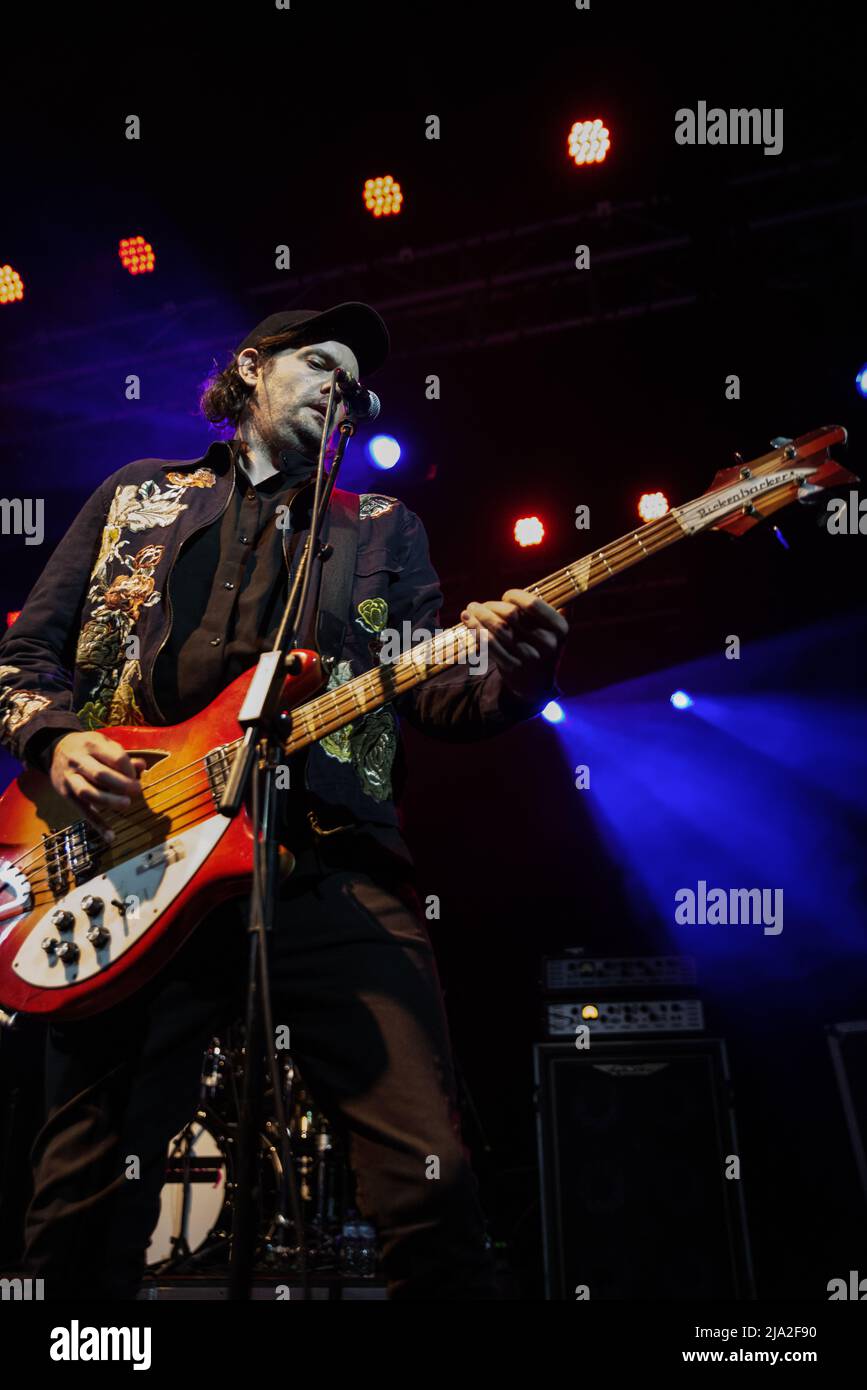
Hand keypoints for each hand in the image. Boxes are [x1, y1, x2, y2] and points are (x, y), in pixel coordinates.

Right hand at [49, 731, 145, 841]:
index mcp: (91, 745)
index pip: (115, 758)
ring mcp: (70, 779)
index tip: (136, 776)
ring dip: (109, 801)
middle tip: (136, 790)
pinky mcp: (66, 795)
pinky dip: (97, 825)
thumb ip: (122, 756)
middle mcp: (78, 761)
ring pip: (88, 792)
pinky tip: (111, 837)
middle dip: (122, 784)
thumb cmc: (87, 748)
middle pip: (100, 774)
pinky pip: (82, 811)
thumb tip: (141, 766)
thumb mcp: (103, 744)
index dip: (129, 769)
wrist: (55, 750)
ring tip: (125, 804)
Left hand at [460, 588, 568, 704]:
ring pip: (498, 628)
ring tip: (470, 609)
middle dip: (492, 605)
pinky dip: (475, 628)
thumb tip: (550, 584)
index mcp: (560, 628)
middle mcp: (547, 643)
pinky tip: (467, 620)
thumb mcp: (552, 628)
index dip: (514, 596)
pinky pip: (489, 643)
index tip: (506, 596)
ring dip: (479, 614)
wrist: (535, 683)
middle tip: (480, 605)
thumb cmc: (539, 644)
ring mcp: (529, 657)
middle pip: (512, 614)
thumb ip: (548, 607)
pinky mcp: (511, 667)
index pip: (533, 604)